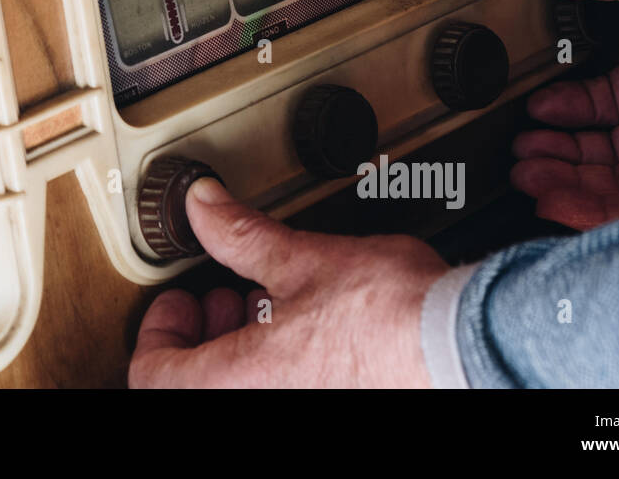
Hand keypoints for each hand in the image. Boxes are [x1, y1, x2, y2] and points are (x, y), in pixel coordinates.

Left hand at [128, 178, 446, 387]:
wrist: (466, 347)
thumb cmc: (392, 316)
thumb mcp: (302, 258)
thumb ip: (242, 236)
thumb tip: (205, 208)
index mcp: (237, 382)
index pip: (153, 375)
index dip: (160, 329)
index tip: (182, 301)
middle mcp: (264, 405)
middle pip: (196, 385)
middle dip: (205, 334)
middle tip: (223, 298)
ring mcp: (301, 410)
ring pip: (243, 387)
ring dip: (244, 346)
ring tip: (272, 304)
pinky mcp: (337, 405)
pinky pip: (285, 390)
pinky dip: (283, 362)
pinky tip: (313, 327)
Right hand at [514, 0, 618, 228]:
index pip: (607, 103)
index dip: (567, 109)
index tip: (536, 109)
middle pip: (606, 148)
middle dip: (558, 151)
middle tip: (521, 150)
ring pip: (616, 183)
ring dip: (566, 181)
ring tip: (526, 174)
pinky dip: (591, 211)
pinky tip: (555, 200)